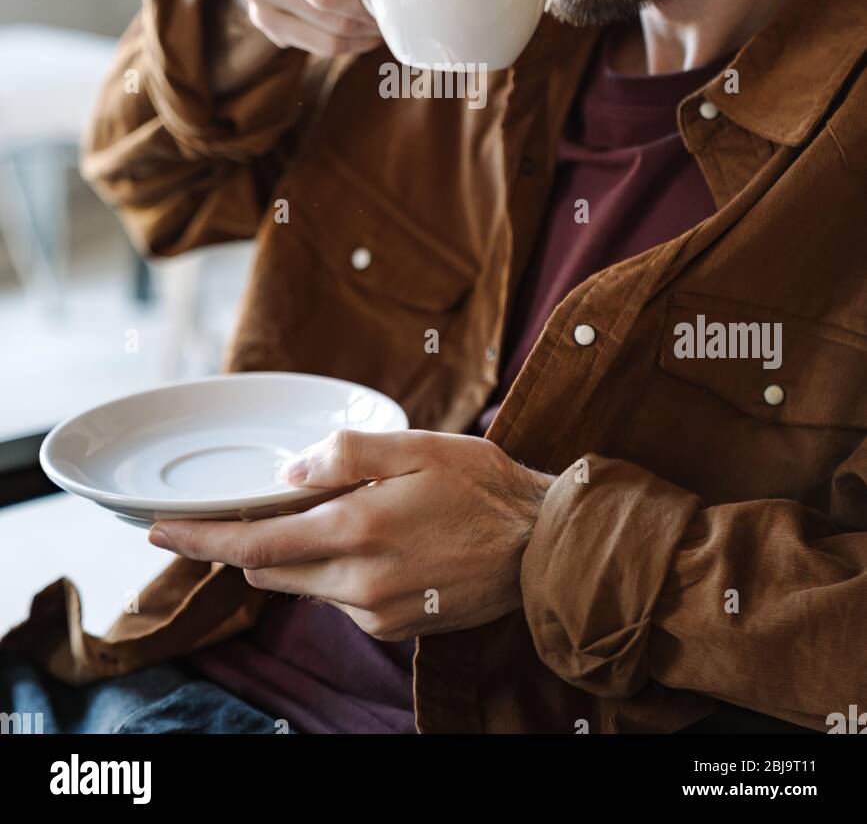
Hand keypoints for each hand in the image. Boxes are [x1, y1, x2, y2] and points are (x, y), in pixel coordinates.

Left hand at [149, 429, 556, 640]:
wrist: (542, 545)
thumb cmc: (482, 485)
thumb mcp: (418, 446)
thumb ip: (346, 455)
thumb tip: (289, 473)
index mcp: (357, 531)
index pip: (255, 544)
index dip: (200, 540)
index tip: (157, 533)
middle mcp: (358, 583)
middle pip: (270, 570)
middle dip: (244, 544)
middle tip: (228, 512)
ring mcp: (375, 612)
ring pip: (304, 584)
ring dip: (297, 554)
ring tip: (334, 512)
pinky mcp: (392, 627)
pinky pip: (340, 599)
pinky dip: (334, 569)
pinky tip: (373, 539)